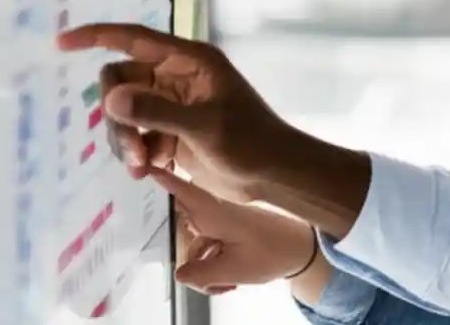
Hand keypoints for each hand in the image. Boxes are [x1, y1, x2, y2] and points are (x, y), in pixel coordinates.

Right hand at [59, 24, 292, 201]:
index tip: (60, 43)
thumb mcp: (204, 127)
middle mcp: (177, 77)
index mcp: (190, 61)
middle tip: (131, 149)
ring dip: (124, 139)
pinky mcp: (170, 130)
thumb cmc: (250, 142)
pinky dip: (134, 151)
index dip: (97, 36)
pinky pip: (134, 133)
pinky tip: (151, 169)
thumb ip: (157, 112)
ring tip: (141, 166)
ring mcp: (172, 104)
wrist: (272, 174)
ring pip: (123, 112)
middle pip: (120, 82)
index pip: (134, 39)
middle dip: (116, 115)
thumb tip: (111, 99)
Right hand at [155, 167, 319, 292]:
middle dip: (191, 259)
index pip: (181, 190)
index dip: (163, 178)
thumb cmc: (274, 252)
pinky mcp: (231, 230)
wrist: (306, 252)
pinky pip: (211, 249)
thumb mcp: (233, 269)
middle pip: (183, 231)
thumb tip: (178, 273)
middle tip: (210, 279)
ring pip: (197, 246)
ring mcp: (223, 221)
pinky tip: (230, 282)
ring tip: (225, 284)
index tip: (144, 164)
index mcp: (214, 211)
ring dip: (206, 269)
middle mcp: (216, 211)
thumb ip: (200, 274)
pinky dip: (216, 266)